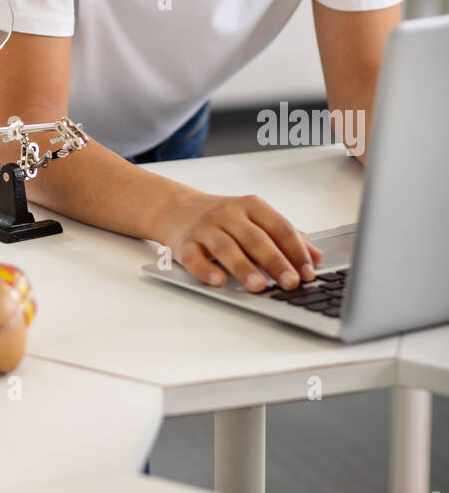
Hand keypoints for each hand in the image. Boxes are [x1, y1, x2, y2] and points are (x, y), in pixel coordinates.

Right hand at [158, 183, 322, 291]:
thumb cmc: (223, 218)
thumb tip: (316, 256)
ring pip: (226, 247)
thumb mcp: (256, 219)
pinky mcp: (185, 244)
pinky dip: (206, 270)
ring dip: (243, 267)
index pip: (279, 226)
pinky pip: (195, 258)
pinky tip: (219, 281)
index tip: (308, 271)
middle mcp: (228, 214)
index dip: (296, 249)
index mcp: (251, 206)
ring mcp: (205, 228)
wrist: (177, 209)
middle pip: (255, 238)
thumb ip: (286, 236)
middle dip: (275, 261)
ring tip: (259, 286)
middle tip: (290, 282)